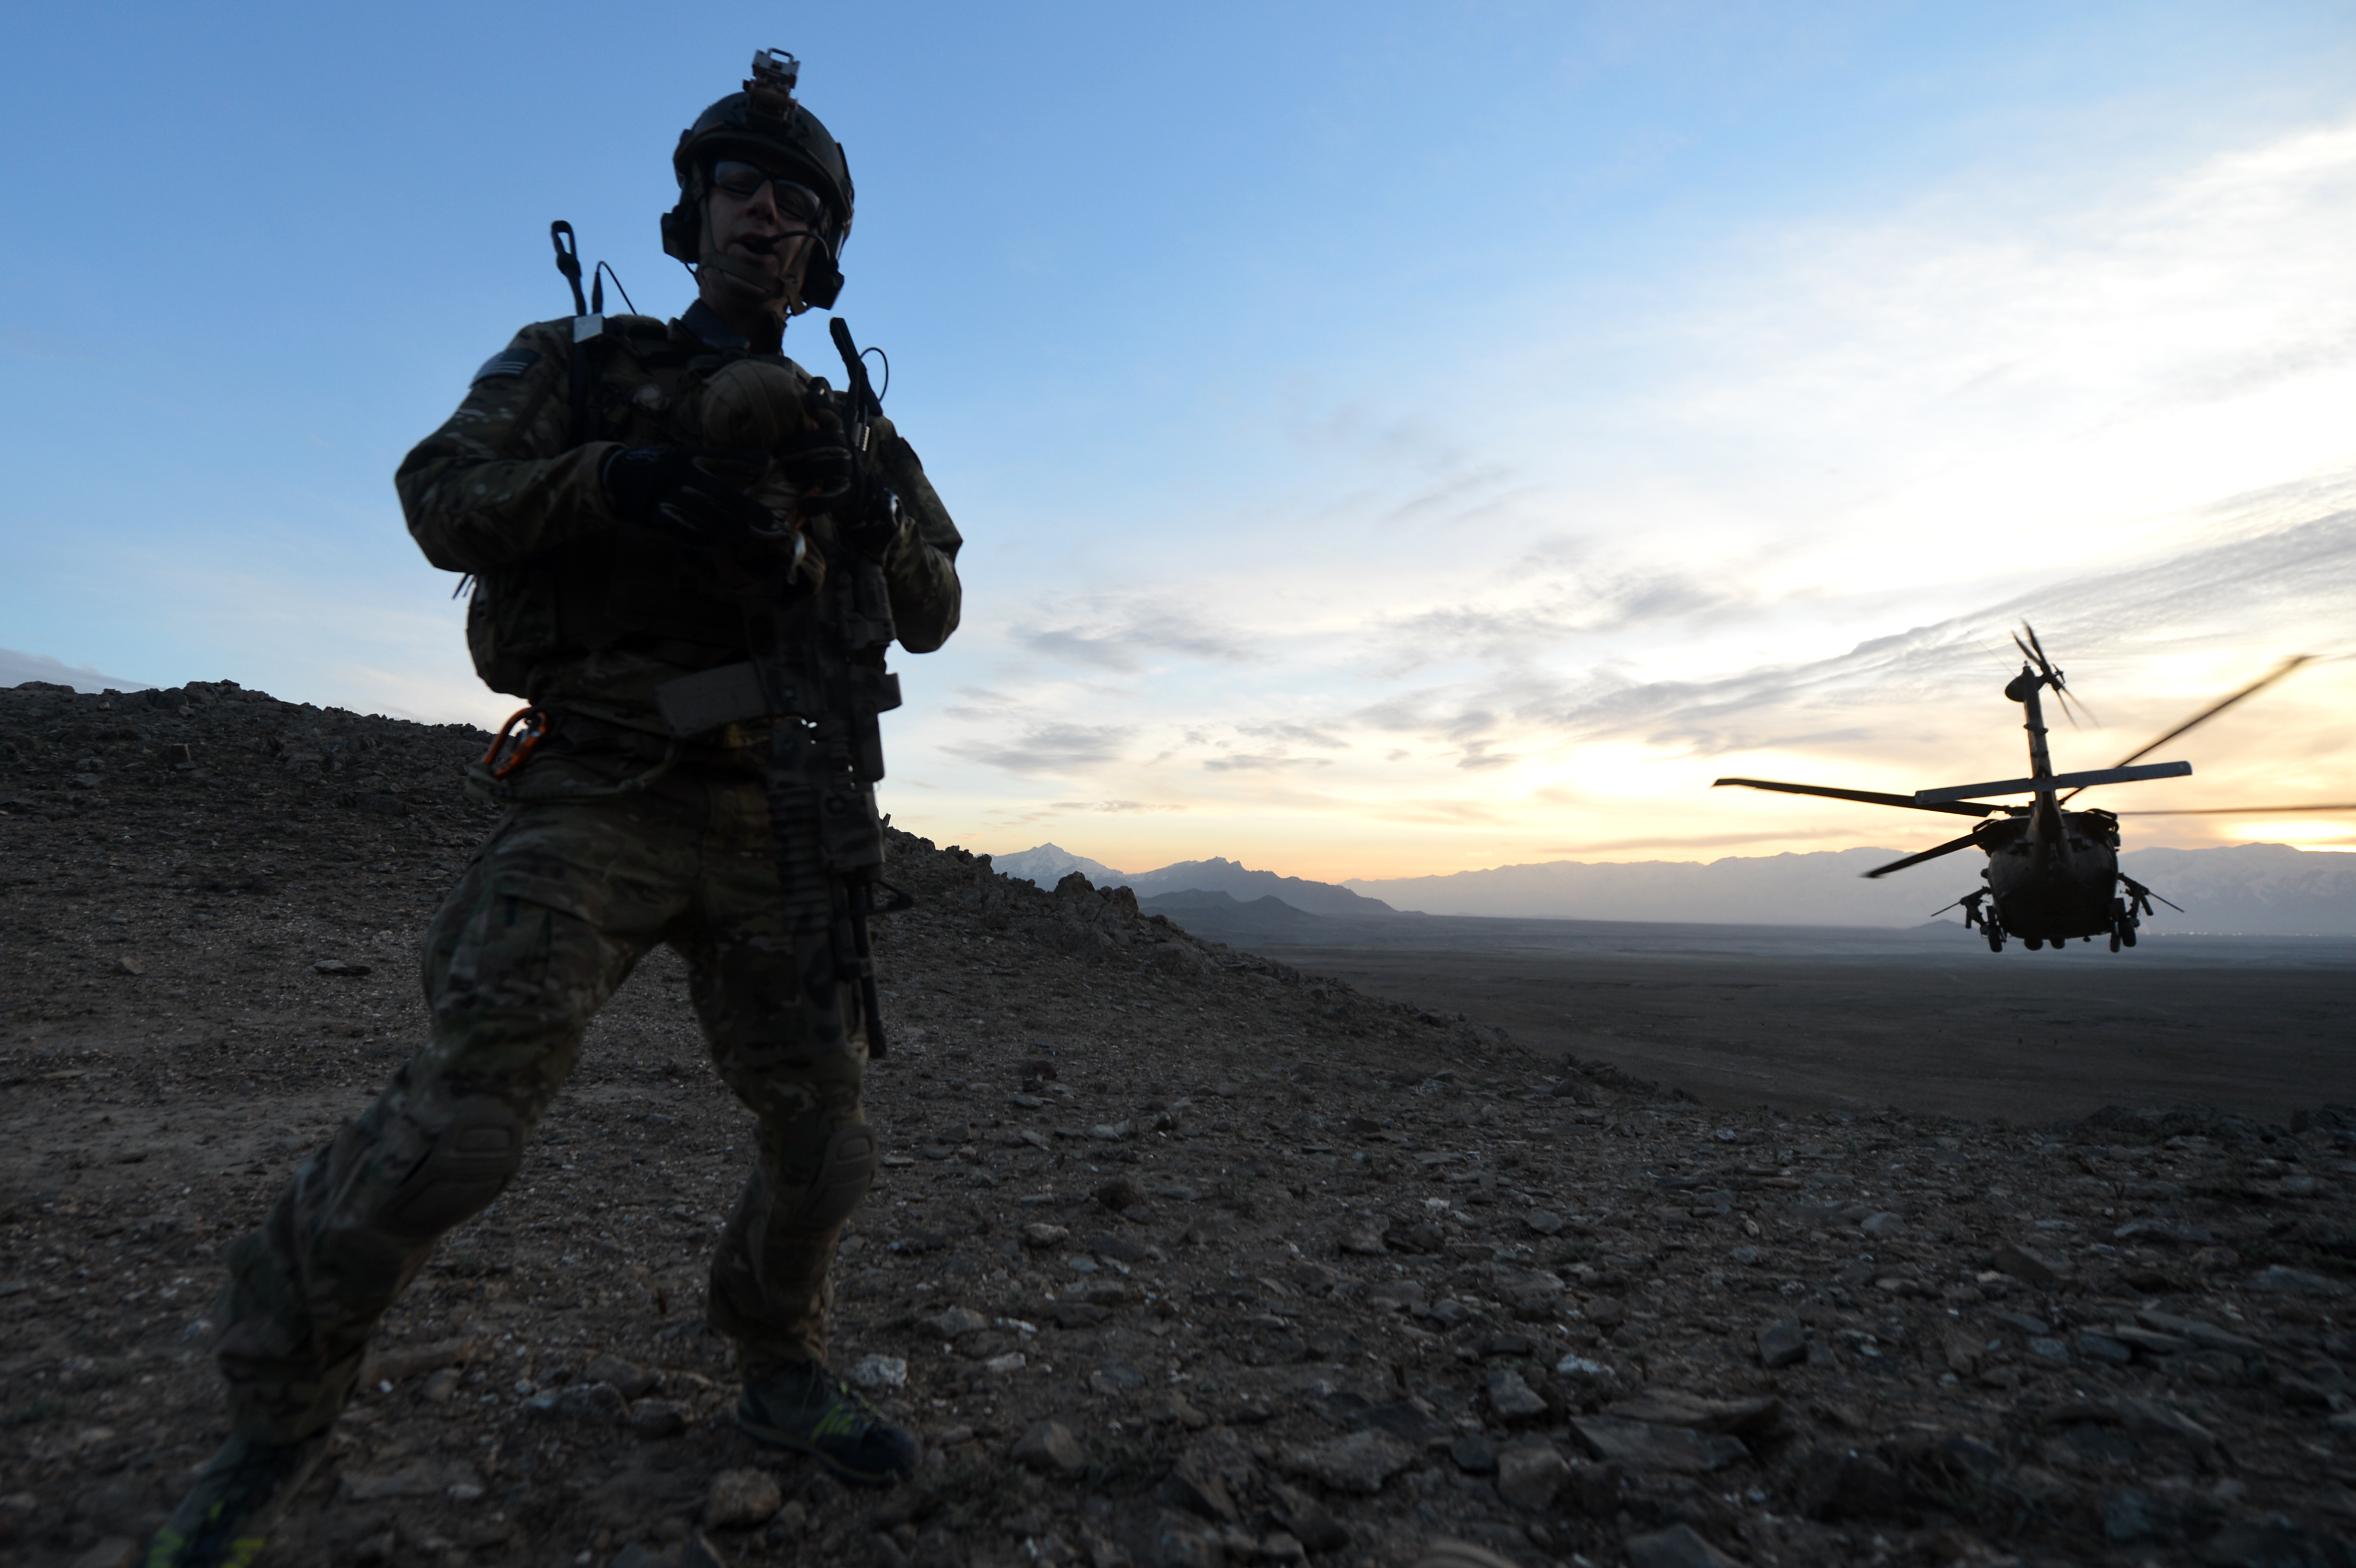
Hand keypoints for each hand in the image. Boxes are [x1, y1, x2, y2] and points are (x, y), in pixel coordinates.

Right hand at [600, 445, 772, 544]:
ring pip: (704, 511)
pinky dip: (700, 537)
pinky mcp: (656, 514)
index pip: (722, 456)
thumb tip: (744, 484)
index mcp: (688, 455)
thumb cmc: (658, 469)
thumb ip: (707, 468)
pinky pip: (682, 528)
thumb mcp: (680, 459)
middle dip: (746, 507)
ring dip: (727, 525)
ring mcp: (667, 494)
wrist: (615, 477)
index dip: (746, 459)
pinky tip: (716, 544)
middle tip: (767, 521)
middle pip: (719, 490)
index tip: (769, 463)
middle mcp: (680, 472)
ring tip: (746, 536)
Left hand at [776, 395, 903, 554]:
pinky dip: (816, 504)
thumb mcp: (817, 442)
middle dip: (805, 445)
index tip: (806, 401)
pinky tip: (802, 506)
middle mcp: (845, 450)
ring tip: (789, 475)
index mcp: (835, 434)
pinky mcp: (844, 496)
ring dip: (810, 471)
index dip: (821, 406)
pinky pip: (833, 499)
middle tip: (780, 453)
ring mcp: (847, 473)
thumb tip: (786, 403)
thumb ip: (805, 427)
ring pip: (836, 466)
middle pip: (831, 440)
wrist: (854, 494)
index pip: (831, 415)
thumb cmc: (824, 463)